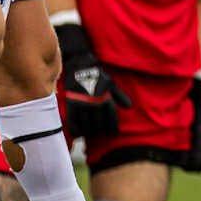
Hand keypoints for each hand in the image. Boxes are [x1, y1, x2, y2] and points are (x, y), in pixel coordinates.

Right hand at [55, 20, 126, 139]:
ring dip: (90, 132)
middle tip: (102, 134)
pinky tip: (79, 133)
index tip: (113, 133)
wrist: (79, 65)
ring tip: (92, 134)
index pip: (111, 119)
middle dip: (101, 131)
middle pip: (99, 124)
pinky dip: (76, 130)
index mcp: (105, 98)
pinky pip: (73, 122)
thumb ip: (119, 96)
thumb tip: (129, 107)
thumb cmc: (97, 75)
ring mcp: (82, 104)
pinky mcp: (71, 104)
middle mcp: (94, 103)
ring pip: (87, 125)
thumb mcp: (110, 83)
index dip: (112, 128)